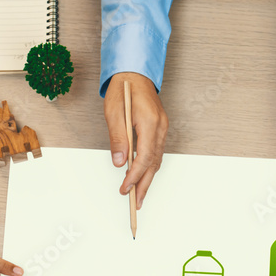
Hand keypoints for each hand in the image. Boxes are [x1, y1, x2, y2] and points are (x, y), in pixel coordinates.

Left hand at [103, 72, 168, 208]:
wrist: (134, 73)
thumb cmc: (123, 89)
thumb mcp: (114, 112)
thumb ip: (117, 138)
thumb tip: (119, 162)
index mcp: (149, 122)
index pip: (144, 157)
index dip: (134, 176)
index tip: (125, 188)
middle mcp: (159, 127)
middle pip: (154, 163)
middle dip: (144, 185)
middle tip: (135, 202)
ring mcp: (162, 129)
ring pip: (157, 160)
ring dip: (147, 179)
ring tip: (138, 195)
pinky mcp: (159, 129)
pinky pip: (157, 153)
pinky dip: (149, 167)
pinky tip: (142, 177)